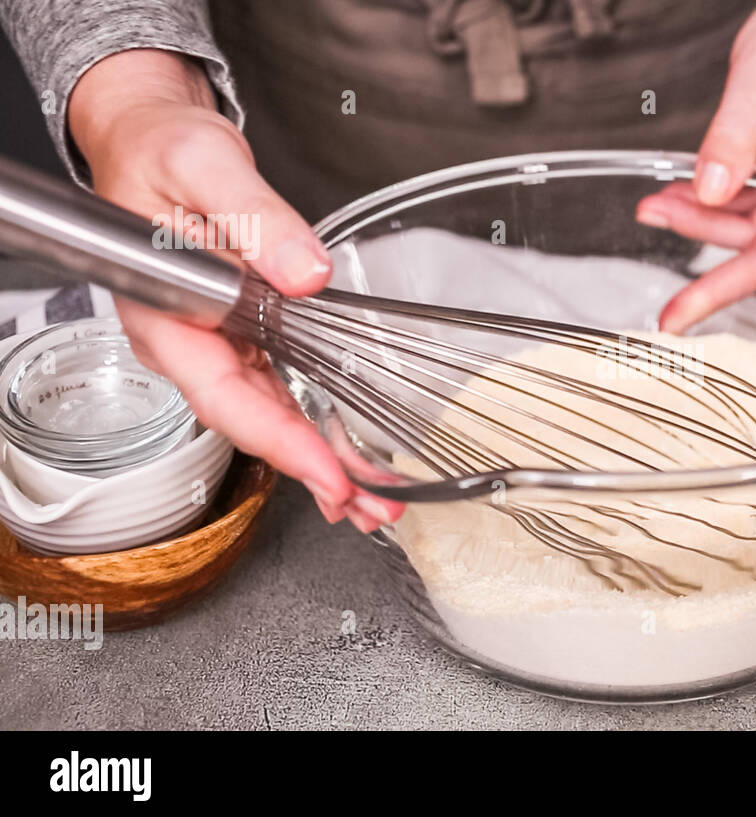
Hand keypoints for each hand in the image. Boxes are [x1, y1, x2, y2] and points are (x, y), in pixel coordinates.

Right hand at [69, 49, 402, 531]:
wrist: (149, 139)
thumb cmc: (159, 151)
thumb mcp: (205, 165)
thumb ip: (255, 218)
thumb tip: (303, 273)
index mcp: (164, 314)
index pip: (223, 397)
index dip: (279, 443)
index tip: (329, 476)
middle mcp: (185, 341)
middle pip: (249, 422)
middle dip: (310, 469)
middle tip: (371, 506)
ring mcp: (210, 342)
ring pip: (266, 413)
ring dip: (318, 457)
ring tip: (373, 496)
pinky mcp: (236, 333)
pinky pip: (275, 388)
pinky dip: (311, 423)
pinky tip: (343, 450)